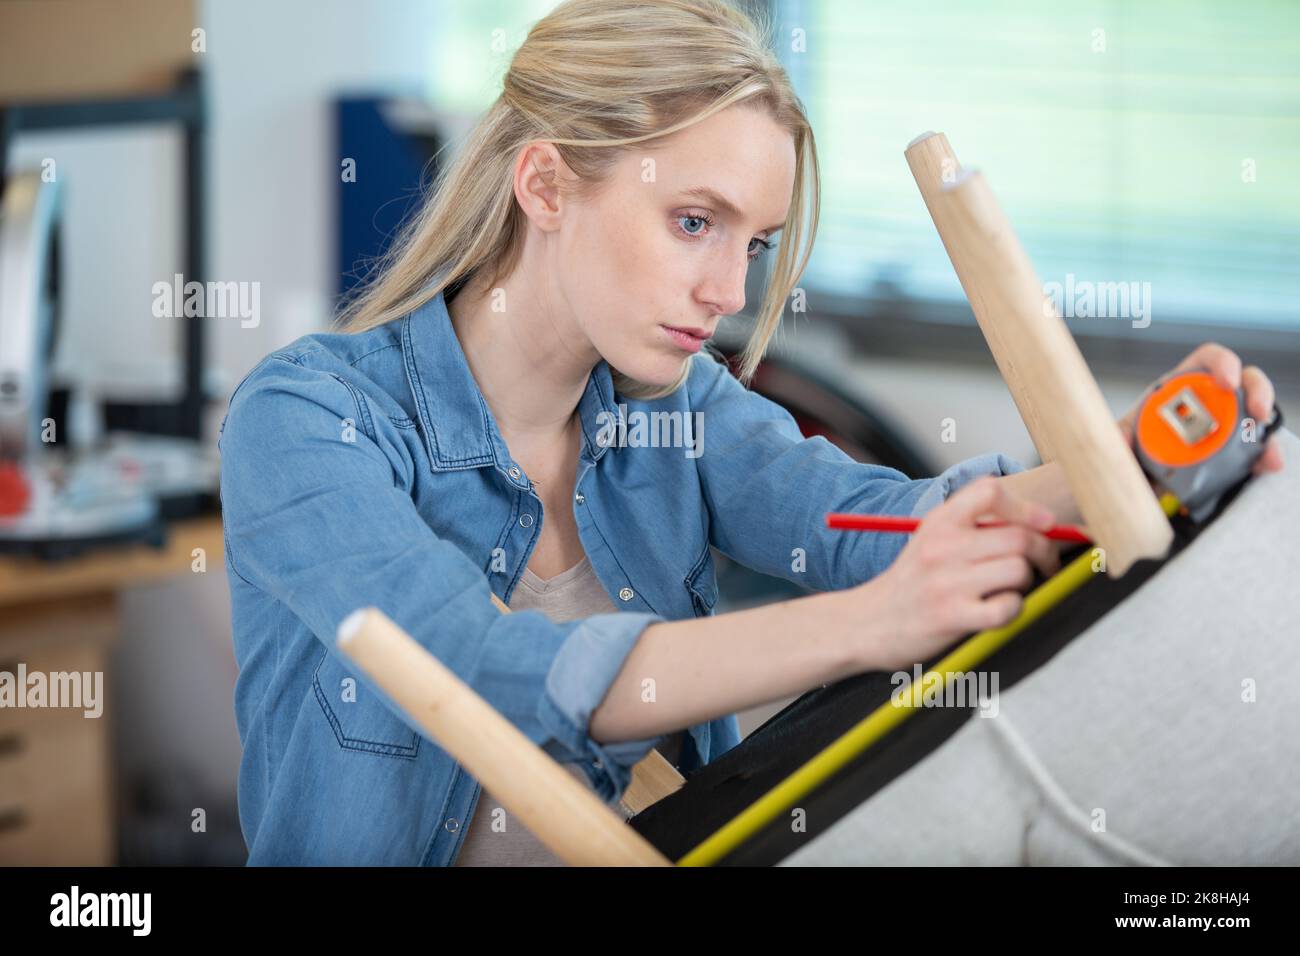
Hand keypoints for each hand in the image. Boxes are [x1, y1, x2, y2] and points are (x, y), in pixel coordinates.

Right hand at [867, 476, 1059, 670]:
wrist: (868, 623)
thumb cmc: (910, 583)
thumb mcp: (930, 538)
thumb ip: (973, 526)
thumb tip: (1040, 524)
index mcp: (939, 522)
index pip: (991, 491)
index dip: (1026, 506)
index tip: (1043, 524)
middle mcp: (942, 547)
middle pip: (1019, 536)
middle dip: (1045, 551)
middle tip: (1045, 564)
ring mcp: (947, 582)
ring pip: (1018, 570)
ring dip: (1027, 582)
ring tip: (1013, 588)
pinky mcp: (952, 616)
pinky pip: (1009, 607)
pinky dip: (1014, 608)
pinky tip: (1000, 609)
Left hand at [1116, 342, 1283, 476]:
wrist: (1130, 481)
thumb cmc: (1126, 449)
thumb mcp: (1115, 440)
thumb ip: (1114, 438)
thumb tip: (1120, 441)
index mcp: (1179, 388)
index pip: (1208, 360)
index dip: (1223, 363)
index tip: (1228, 382)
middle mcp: (1207, 402)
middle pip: (1244, 384)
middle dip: (1258, 393)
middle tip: (1258, 415)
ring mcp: (1223, 427)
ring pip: (1256, 418)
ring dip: (1267, 434)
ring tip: (1269, 457)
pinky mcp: (1232, 453)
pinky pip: (1255, 451)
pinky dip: (1263, 459)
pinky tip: (1265, 469)